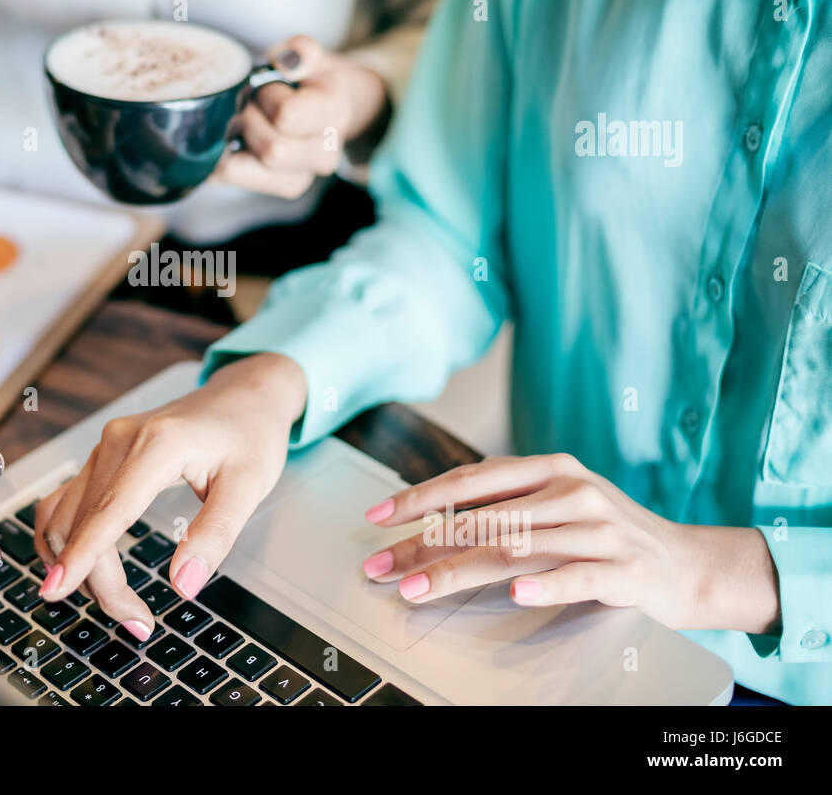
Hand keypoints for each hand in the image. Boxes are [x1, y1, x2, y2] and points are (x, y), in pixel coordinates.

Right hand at [32, 353, 306, 638]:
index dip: (82, 556)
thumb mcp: (250, 486)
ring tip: (115, 602)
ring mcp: (105, 447)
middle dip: (98, 581)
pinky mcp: (102, 456)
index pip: (109, 510)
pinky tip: (77, 565)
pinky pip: (65, 502)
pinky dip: (66, 538)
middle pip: (84, 523)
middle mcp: (121, 441)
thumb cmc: (249, 434)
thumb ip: (216, 535)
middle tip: (136, 622)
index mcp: (158, 444)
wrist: (244, 396)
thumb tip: (184, 584)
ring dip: (78, 564)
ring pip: (66, 516)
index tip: (57, 591)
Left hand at [213, 35, 389, 198]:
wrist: (323, 108)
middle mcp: (325, 156)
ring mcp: (301, 179)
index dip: (268, 96)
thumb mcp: (308, 56)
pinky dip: (221, 156)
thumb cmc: (307, 81)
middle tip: (251, 105)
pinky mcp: (276, 189)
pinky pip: (230, 177)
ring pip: (244, 167)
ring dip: (234, 138)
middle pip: (271, 149)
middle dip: (250, 119)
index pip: (287, 115)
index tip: (269, 87)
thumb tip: (287, 61)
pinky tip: (233, 140)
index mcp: (335, 114)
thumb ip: (300, 51)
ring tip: (245, 122)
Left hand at [361, 453, 779, 633]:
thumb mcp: (558, 501)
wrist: (688, 563)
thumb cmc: (607, 533)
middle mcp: (572, 491)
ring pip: (514, 548)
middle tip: (381, 566)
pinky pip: (576, 577)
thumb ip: (506, 501)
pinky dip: (543, 586)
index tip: (377, 517)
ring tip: (417, 588)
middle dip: (422, 544)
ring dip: (458, 571)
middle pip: (482, 518)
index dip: (419, 497)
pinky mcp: (624, 569)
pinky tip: (514, 596)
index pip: (471, 480)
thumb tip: (429, 513)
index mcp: (551, 468)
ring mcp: (599, 529)